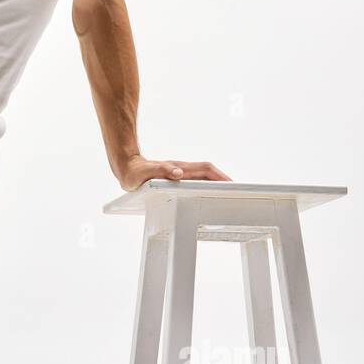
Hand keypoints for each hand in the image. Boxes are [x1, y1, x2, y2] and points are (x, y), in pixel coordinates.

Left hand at [116, 156, 231, 191]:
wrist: (126, 167)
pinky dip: (205, 187)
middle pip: (208, 173)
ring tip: (227, 195)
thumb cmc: (134, 172)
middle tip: (236, 191)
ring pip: (203, 177)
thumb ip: (161, 171)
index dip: (219, 176)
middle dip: (223, 180)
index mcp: (178, 168)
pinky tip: (207, 196)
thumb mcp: (145, 173)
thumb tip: (178, 173)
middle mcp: (181, 170)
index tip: (231, 183)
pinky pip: (195, 182)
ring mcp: (179, 174)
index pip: (205, 170)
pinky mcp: (175, 179)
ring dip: (216, 184)